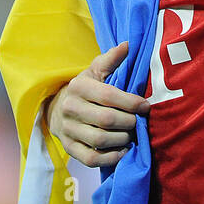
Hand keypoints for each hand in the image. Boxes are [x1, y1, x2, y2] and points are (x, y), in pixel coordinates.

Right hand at [45, 40, 150, 167]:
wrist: (58, 109)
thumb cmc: (85, 88)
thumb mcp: (95, 71)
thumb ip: (111, 59)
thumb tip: (128, 45)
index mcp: (79, 87)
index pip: (109, 96)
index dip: (131, 102)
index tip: (146, 106)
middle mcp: (70, 108)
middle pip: (106, 120)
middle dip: (128, 122)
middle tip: (138, 122)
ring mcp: (68, 130)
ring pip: (100, 140)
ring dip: (122, 139)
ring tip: (131, 135)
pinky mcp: (69, 148)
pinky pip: (91, 159)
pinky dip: (110, 158)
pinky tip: (122, 150)